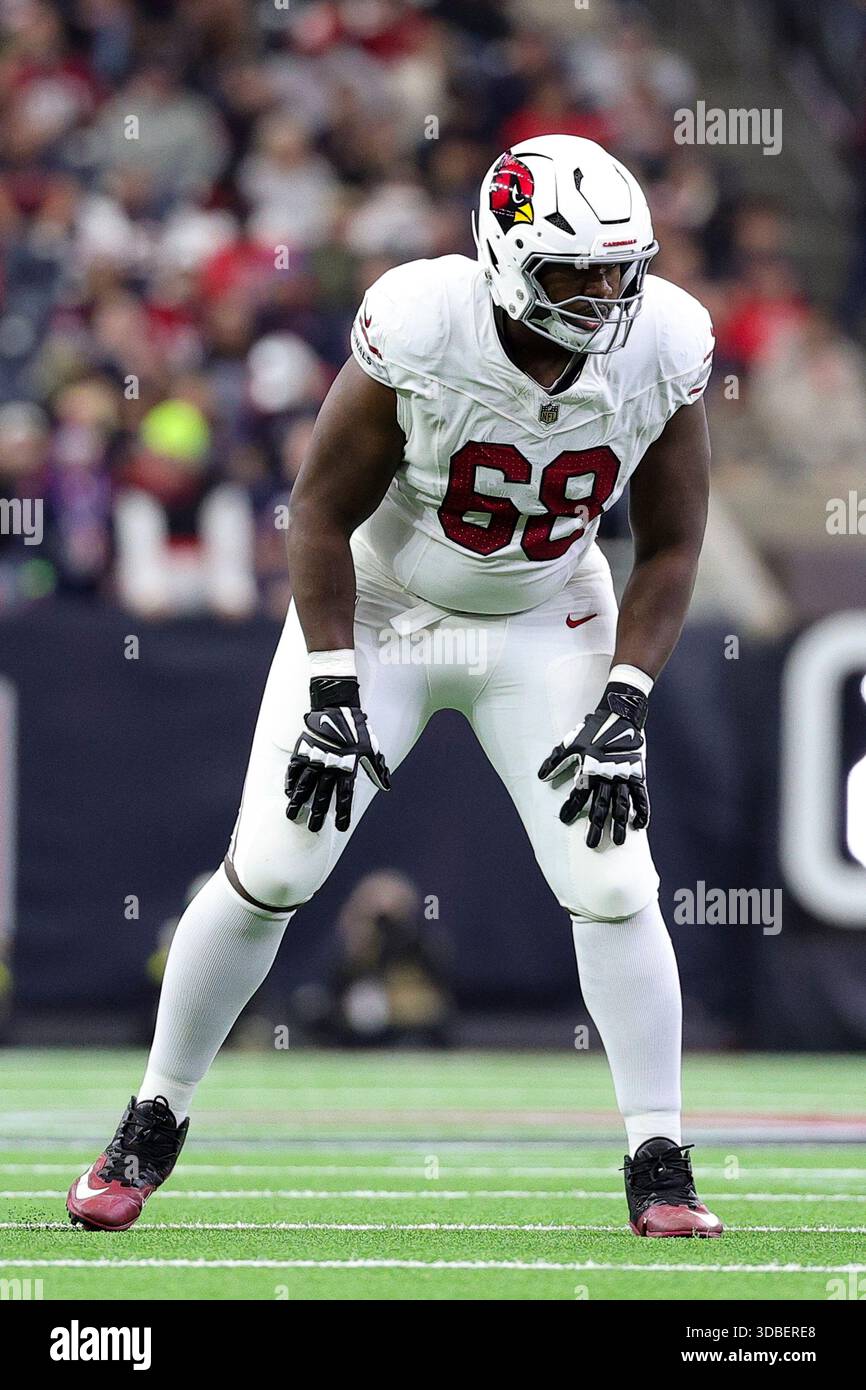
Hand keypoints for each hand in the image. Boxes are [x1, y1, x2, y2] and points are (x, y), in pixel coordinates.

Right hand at [285, 678, 390, 831]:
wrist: (337, 706)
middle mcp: (329, 766)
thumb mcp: (371, 748)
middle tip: (313, 828)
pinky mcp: (302, 750)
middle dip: (317, 814)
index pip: (345, 796)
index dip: (343, 813)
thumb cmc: (357, 728)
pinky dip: (290, 781)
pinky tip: (288, 792)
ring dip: (298, 802)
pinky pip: (294, 769)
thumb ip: (376, 769)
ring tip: (292, 815)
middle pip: (322, 795)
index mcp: (347, 767)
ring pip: (304, 785)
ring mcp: (314, 759)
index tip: (341, 828)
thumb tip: (386, 786)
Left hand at [538, 681, 649, 847]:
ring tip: (618, 842)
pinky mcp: (638, 773)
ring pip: (622, 806)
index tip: (564, 821)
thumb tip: (541, 776)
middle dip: (596, 827)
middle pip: (600, 807)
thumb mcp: (570, 742)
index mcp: (589, 769)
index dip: (571, 808)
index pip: (578, 795)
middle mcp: (606, 777)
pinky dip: (642, 811)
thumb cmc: (592, 728)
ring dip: (620, 824)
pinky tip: (640, 826)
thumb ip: (557, 760)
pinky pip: (640, 796)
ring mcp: (624, 776)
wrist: (620, 714)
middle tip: (592, 845)